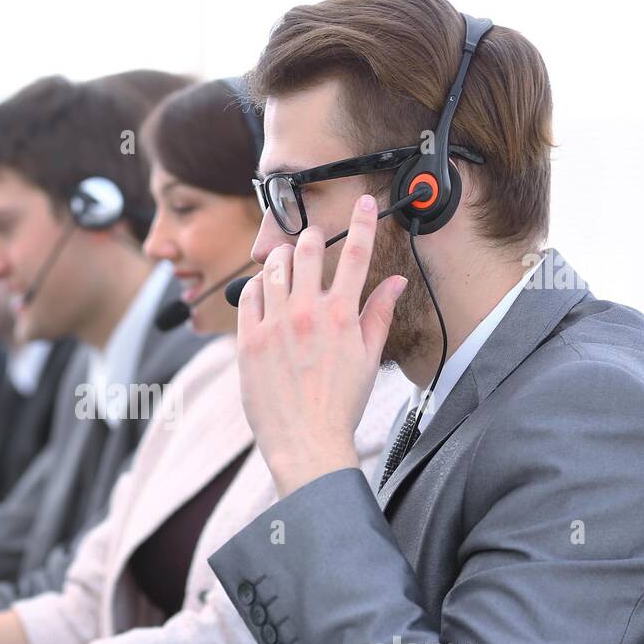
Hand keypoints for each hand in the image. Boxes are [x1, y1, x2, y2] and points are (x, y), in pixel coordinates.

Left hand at [237, 194, 406, 496]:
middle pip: (308, 252)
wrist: (307, 442)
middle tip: (312, 238)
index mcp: (341, 316)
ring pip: (274, 269)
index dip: (364, 223)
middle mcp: (306, 313)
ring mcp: (274, 325)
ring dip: (282, 258)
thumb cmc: (340, 405)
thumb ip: (378, 314)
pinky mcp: (248, 341)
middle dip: (312, 237)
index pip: (357, 256)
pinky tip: (262, 288)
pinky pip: (247, 297)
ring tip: (286, 259)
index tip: (364, 202)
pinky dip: (256, 286)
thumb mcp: (369, 358)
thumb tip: (395, 282)